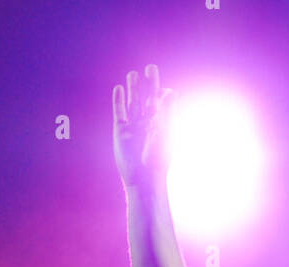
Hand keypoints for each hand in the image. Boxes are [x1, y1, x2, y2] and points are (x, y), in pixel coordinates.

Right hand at [113, 64, 175, 188]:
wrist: (143, 177)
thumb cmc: (158, 157)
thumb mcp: (164, 132)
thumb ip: (167, 111)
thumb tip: (170, 91)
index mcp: (161, 122)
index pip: (162, 101)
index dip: (163, 93)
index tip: (164, 90)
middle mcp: (148, 121)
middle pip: (147, 97)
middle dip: (149, 83)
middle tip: (150, 67)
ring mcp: (134, 125)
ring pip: (133, 101)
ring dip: (133, 88)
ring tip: (133, 74)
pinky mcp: (120, 130)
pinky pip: (119, 111)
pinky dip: (118, 100)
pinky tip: (119, 89)